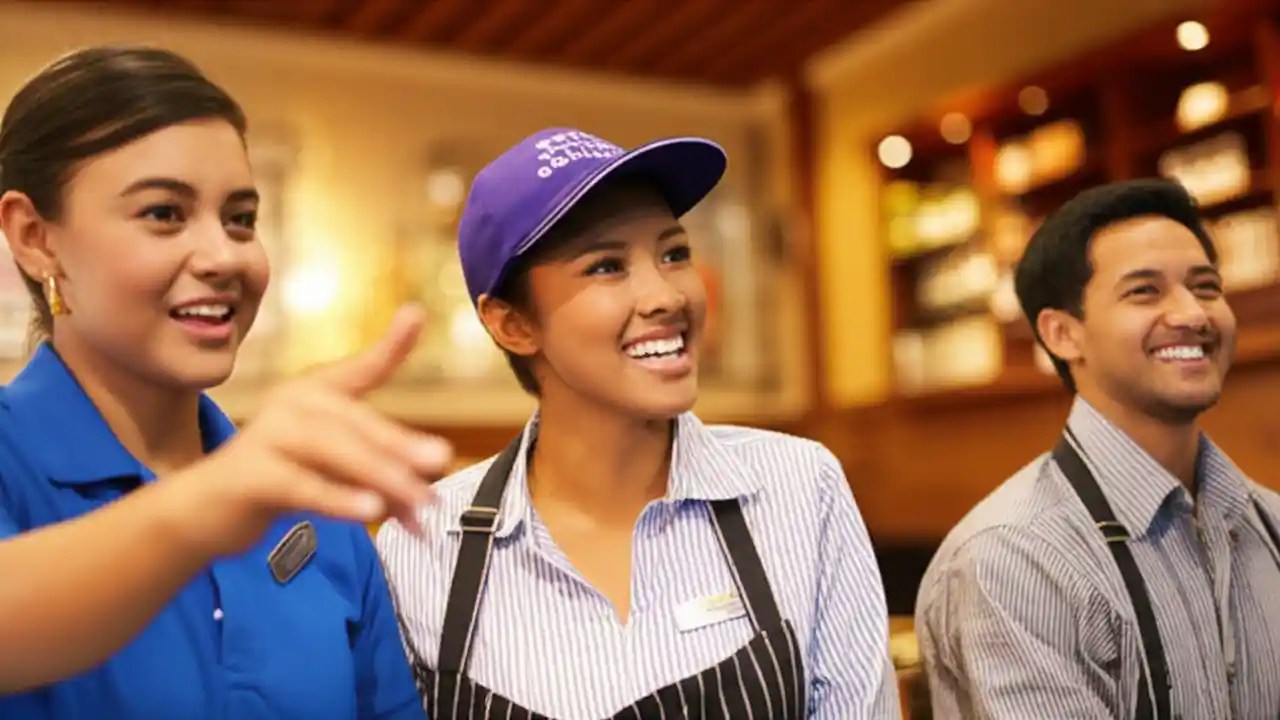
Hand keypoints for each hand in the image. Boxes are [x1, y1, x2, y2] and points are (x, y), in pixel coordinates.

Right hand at [178, 305, 452, 555]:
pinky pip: (301, 485)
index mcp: (315, 395)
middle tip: (440, 461)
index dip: (389, 344)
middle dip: (401, 444)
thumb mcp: (334, 473)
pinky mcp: (250, 474)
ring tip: (415, 497)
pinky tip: (369, 509)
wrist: (205, 512)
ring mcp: (267, 436)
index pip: (359, 368)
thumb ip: (380, 481)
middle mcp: (292, 405)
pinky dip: (338, 498)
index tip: (415, 314)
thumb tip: (426, 500)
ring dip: (380, 474)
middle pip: (355, 421)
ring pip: (333, 449)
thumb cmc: (278, 481)